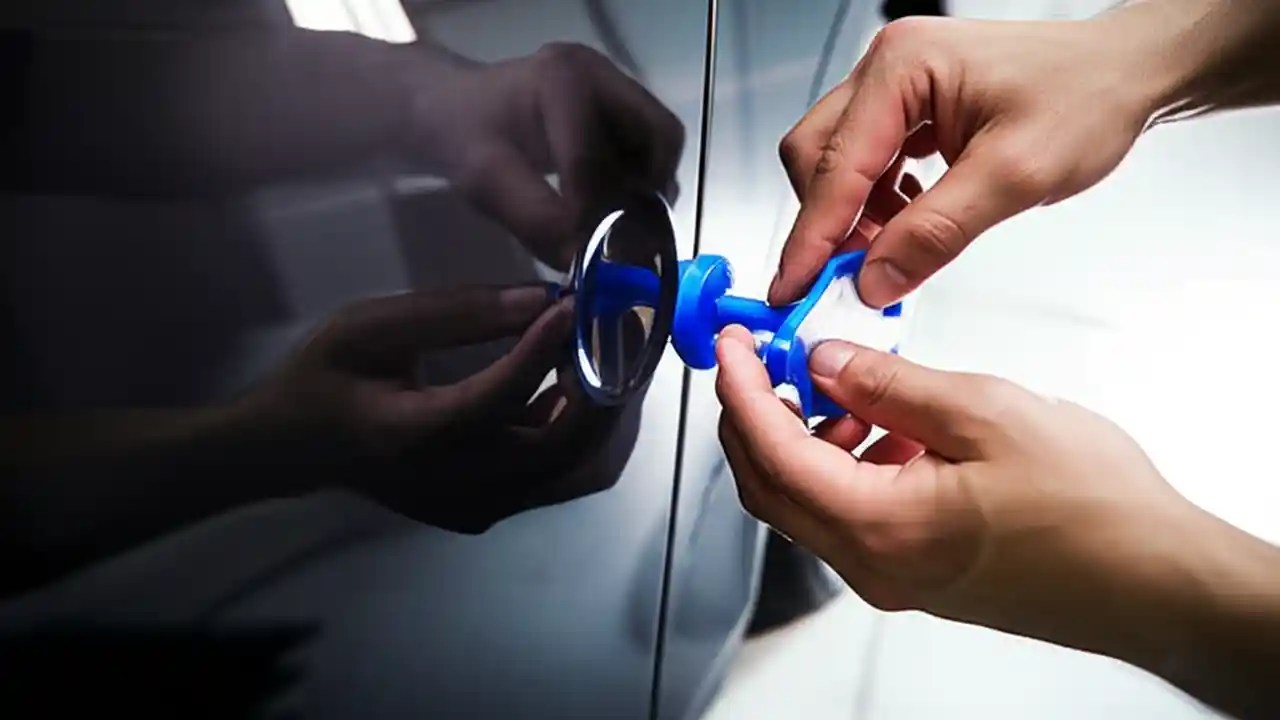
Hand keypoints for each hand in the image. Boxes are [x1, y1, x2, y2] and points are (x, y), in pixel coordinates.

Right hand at [243, 285, 619, 532]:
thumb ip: (455, 313)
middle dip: (601, 386)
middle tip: (612, 331)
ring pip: (573, 471)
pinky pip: (555, 477)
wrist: (295, 450)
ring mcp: (477, 508)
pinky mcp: (487, 512)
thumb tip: (541, 298)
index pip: (498, 399)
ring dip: (599, 412)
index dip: (545, 351)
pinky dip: (576, 431)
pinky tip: (570, 381)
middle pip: (560, 447)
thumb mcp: (371, 328)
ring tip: (599, 354)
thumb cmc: (326, 377)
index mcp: (415, 437)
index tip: (576, 303)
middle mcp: (456, 486)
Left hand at [401, 42, 685, 269]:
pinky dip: (639, 188)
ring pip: (661, 150)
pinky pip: (649, 155)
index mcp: (566, 78)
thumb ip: (536, 221)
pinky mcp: (622, 111)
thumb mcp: (485, 181)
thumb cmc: (463, 137)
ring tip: (616, 231)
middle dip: (643, 197)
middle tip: (620, 243)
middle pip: (658, 141)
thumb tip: (583, 264)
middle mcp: (603, 74)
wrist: (454, 110)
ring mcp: (617, 89)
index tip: (586, 256)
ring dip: (647, 194)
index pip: (594, 158)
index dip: (596, 213)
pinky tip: (612, 214)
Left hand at [713, 325, 1279, 679]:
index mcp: (879, 526)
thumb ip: (888, 384)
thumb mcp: (984, 412)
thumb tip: (824, 361)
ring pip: (808, 501)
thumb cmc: (1093, 511)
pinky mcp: (914, 574)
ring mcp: (891, 576)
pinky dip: (845, 465)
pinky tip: (886, 428)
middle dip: (755, 414)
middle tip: (764, 356)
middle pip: (771, 485)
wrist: (1156, 580)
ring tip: (844, 386)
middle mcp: (872, 565)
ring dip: (804, 438)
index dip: (741, 389)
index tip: (731, 343)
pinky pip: (850, 516)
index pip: (771, 451)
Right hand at [770, 13, 1168, 307]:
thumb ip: (935, 232)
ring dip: (852, 216)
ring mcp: (895, 84)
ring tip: (892, 252)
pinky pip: (865, 161)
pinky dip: (874, 202)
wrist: (1126, 74)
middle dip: (826, 224)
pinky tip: (907, 222)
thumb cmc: (1087, 98)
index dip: (811, 236)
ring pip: (834, 163)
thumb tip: (873, 279)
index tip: (793, 288)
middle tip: (845, 279)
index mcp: (904, 68)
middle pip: (815, 158)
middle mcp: (888, 68)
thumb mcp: (1014, 176)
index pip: (834, 166)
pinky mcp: (908, 104)